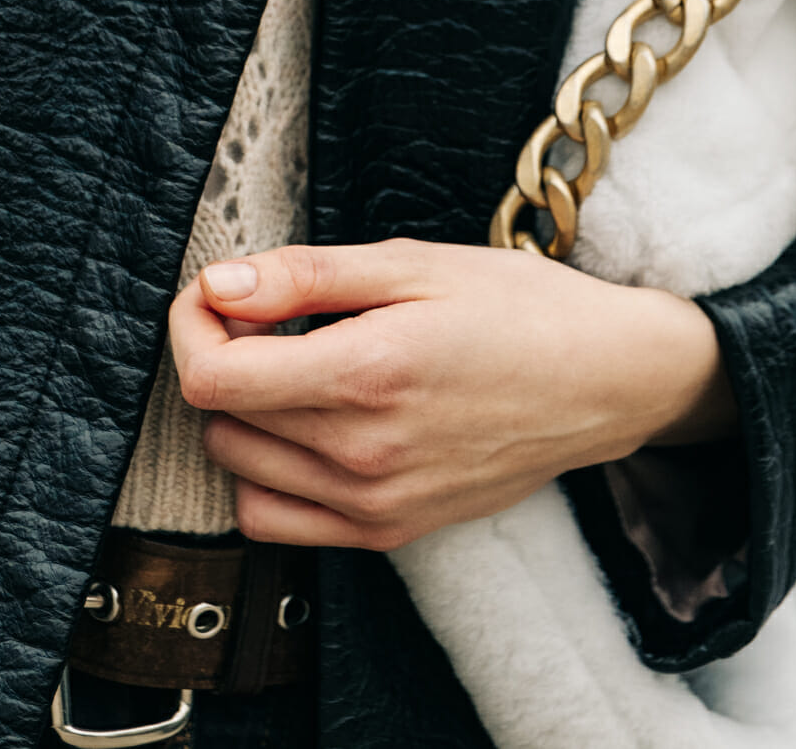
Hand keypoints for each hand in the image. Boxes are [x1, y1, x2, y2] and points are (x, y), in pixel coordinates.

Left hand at [166, 237, 735, 550]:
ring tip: (293, 366)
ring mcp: (376, 505)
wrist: (604, 381)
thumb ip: (303, 277)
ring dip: (243, 416)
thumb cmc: (516, 308)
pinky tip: (307, 425)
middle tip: (263, 314)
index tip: (214, 292)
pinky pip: (278, 522)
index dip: (191, 325)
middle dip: (221, 357)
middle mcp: (363, 454)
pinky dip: (268, 476)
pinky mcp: (389, 533)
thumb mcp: (411, 263)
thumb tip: (219, 285)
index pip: (212, 377)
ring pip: (239, 473)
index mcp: (365, 374)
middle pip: (219, 421)